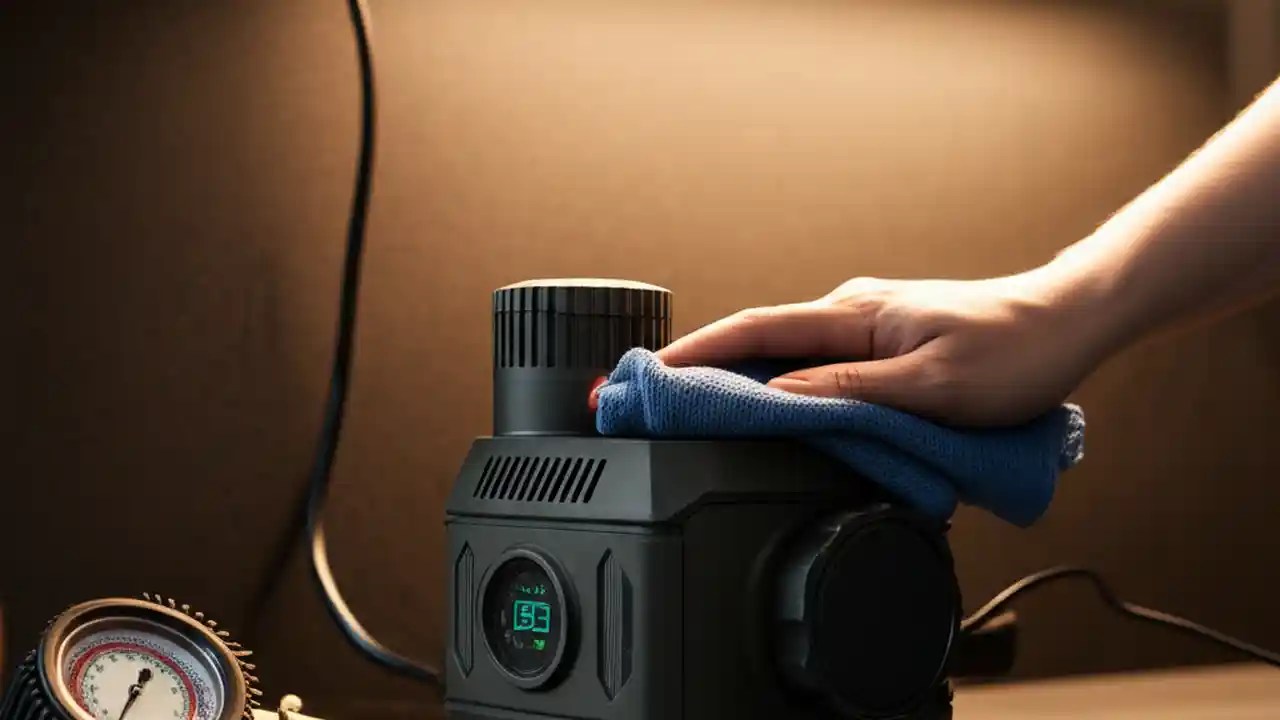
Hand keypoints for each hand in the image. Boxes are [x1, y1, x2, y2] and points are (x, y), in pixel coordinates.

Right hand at [655, 273, 1111, 426]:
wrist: (1068, 321)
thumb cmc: (1013, 353)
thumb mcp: (932, 387)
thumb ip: (851, 390)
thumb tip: (779, 396)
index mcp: (855, 314)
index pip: (756, 330)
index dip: (698, 352)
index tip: (652, 373)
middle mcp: (852, 311)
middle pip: (760, 340)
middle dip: (704, 365)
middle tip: (659, 399)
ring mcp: (867, 325)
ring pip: (788, 353)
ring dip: (743, 376)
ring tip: (702, 410)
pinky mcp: (884, 342)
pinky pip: (818, 361)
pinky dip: (784, 382)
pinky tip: (777, 407)